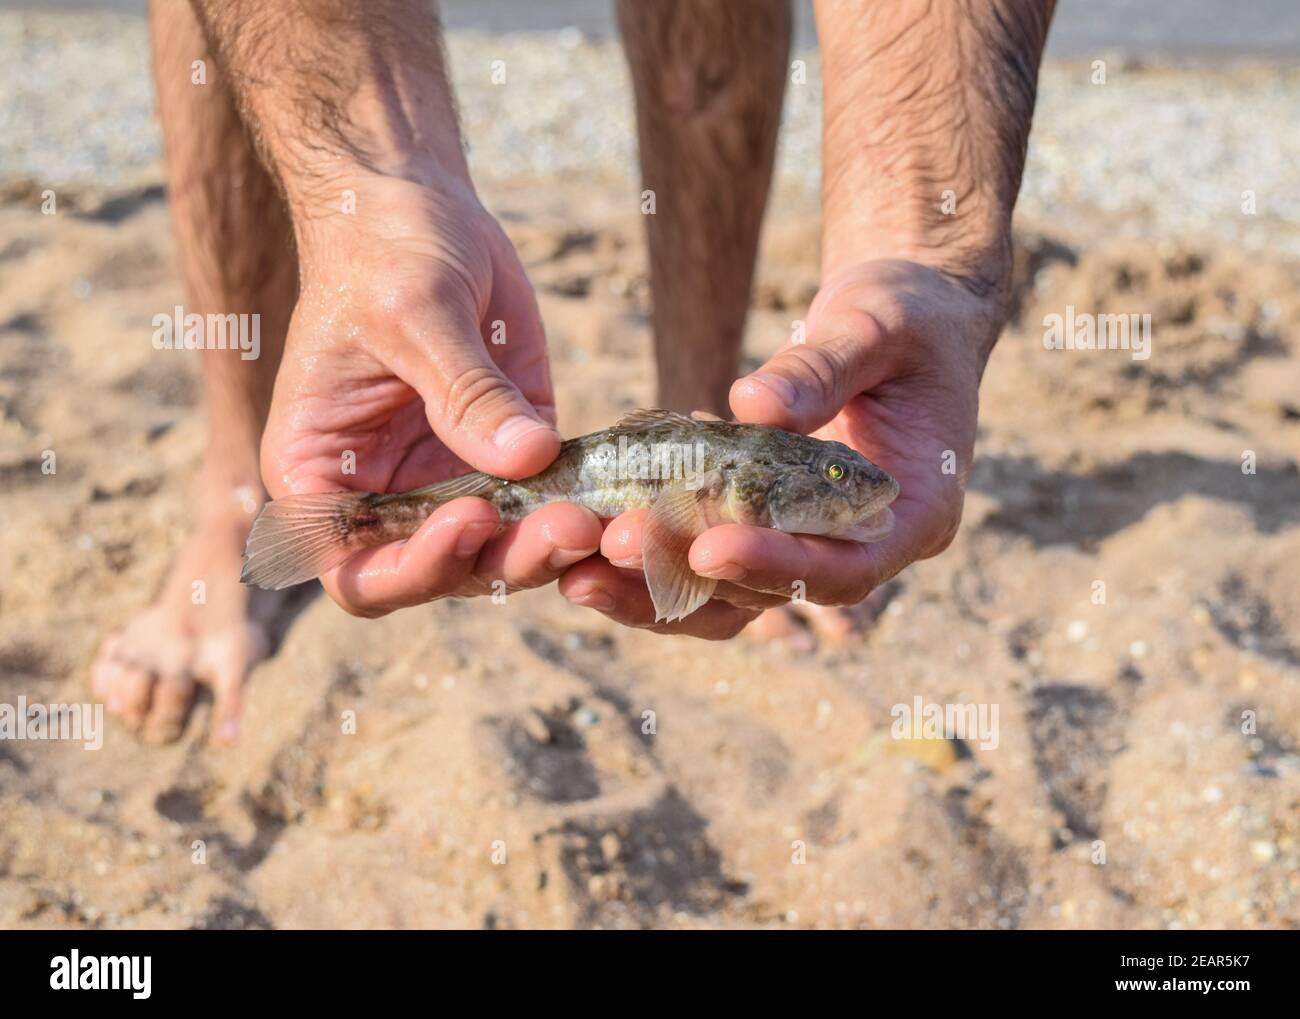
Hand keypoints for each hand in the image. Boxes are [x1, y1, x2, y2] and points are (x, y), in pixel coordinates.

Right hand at [261, 173, 601, 615]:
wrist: (418, 202)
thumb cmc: (381, 247)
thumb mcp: (416, 311)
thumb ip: (465, 392)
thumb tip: (527, 459)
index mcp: (321, 476)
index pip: (355, 571)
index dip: (413, 567)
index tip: (473, 516)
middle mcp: (384, 495)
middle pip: (440, 573)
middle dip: (501, 562)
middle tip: (565, 527)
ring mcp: (449, 479)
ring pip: (500, 551)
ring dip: (548, 547)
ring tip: (596, 520)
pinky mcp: (510, 453)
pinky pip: (545, 501)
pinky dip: (581, 508)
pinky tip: (618, 501)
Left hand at [559, 259, 1002, 635]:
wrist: (903, 319)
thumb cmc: (908, 317)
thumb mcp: (876, 325)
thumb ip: (821, 368)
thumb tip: (750, 405)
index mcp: (913, 516)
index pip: (843, 568)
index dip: (775, 565)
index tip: (707, 548)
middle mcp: (860, 548)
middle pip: (771, 595)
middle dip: (688, 576)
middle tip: (613, 546)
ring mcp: (810, 545)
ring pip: (728, 596)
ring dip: (652, 586)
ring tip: (578, 570)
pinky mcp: (766, 528)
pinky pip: (705, 558)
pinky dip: (653, 552)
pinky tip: (592, 532)